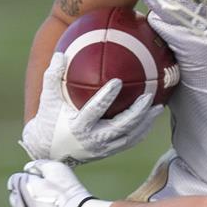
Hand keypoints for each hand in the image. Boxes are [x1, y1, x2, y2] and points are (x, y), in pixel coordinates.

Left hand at [7, 160, 95, 206]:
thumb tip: (28, 170)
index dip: (28, 179)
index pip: (15, 180)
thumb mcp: (55, 168)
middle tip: (44, 193)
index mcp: (22, 188)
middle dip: (26, 194)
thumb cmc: (68, 191)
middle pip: (16, 198)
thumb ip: (37, 166)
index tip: (39, 180)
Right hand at [19, 52, 163, 164]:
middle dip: (137, 112)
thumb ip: (52, 77)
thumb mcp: (48, 100)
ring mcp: (102, 149)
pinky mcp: (108, 153)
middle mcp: (93, 140)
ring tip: (158, 107)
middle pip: (121, 126)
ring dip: (145, 122)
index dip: (107, 96)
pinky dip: (142, 131)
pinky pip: (129, 142)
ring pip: (129, 137)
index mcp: (79, 126)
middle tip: (148, 96)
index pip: (95, 110)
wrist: (49, 153)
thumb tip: (59, 53)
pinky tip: (151, 119)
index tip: (118, 81)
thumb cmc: (49, 122)